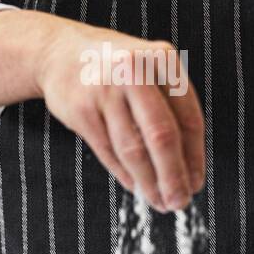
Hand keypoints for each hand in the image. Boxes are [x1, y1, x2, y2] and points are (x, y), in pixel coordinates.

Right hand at [0, 10, 205, 212]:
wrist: (58, 51)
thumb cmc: (117, 68)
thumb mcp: (149, 71)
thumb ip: (171, 109)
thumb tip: (188, 169)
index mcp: (162, 60)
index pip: (189, 119)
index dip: (194, 157)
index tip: (195, 184)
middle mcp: (134, 72)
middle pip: (162, 136)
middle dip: (173, 176)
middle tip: (180, 202)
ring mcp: (104, 90)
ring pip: (133, 149)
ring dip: (148, 182)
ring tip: (159, 201)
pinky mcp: (81, 110)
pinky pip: (108, 151)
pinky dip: (123, 173)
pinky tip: (135, 185)